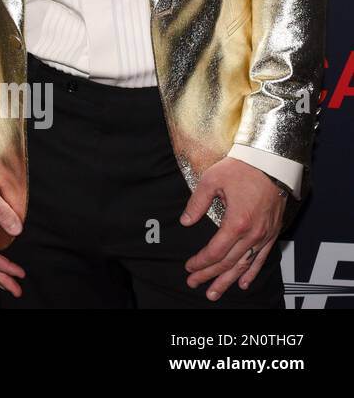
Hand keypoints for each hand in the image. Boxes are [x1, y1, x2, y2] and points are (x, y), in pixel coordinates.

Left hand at [181, 157, 286, 299]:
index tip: (189, 267)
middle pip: (228, 262)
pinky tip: (243, 283)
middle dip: (210, 276)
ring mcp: (265, 235)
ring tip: (215, 293)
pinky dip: (251, 272)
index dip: (201, 262)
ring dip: (228, 281)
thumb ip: (197, 203)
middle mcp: (253, 234)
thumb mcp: (211, 180)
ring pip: (244, 265)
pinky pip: (261, 258)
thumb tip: (185, 222)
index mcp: (237, 222)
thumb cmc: (240, 169)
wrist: (270, 164)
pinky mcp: (272, 233)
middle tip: (194, 284)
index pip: (215, 251)